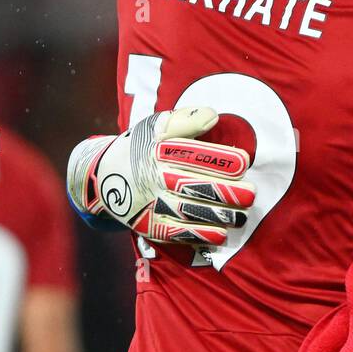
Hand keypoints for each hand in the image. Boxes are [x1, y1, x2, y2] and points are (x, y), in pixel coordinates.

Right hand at [67, 107, 255, 246]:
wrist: (100, 175)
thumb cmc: (139, 146)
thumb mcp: (155, 126)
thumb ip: (185, 120)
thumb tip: (212, 116)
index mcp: (158, 150)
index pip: (194, 155)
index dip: (221, 160)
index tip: (244, 163)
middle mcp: (153, 177)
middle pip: (195, 186)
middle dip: (228, 192)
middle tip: (252, 194)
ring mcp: (149, 203)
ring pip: (189, 212)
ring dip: (219, 216)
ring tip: (242, 216)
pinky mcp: (146, 224)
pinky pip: (175, 233)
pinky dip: (199, 235)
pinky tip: (220, 234)